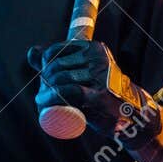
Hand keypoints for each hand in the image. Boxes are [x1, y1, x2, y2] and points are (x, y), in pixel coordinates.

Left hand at [26, 39, 159, 141]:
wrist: (131, 113)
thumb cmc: (101, 92)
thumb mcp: (81, 72)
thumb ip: (56, 60)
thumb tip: (31, 52)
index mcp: (94, 48)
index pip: (55, 52)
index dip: (44, 66)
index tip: (45, 81)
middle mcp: (98, 58)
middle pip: (56, 67)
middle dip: (43, 83)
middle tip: (41, 98)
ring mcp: (101, 76)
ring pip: (60, 80)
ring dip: (44, 94)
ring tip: (41, 104)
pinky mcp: (100, 94)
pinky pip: (69, 91)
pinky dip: (52, 98)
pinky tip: (44, 105)